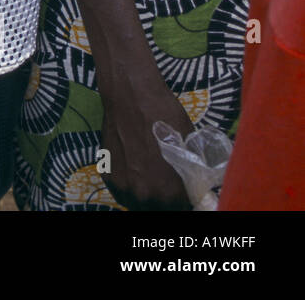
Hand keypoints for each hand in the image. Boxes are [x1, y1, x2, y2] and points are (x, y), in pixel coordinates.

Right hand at [99, 73, 192, 209]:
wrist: (131, 97)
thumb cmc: (166, 118)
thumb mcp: (190, 147)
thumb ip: (192, 174)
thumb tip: (198, 187)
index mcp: (171, 192)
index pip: (183, 209)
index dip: (187, 200)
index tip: (187, 192)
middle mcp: (145, 195)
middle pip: (160, 209)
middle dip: (167, 201)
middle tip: (170, 185)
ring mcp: (123, 186)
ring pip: (138, 203)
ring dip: (147, 197)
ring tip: (152, 181)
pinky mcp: (108, 174)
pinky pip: (121, 191)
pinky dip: (129, 186)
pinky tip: (136, 173)